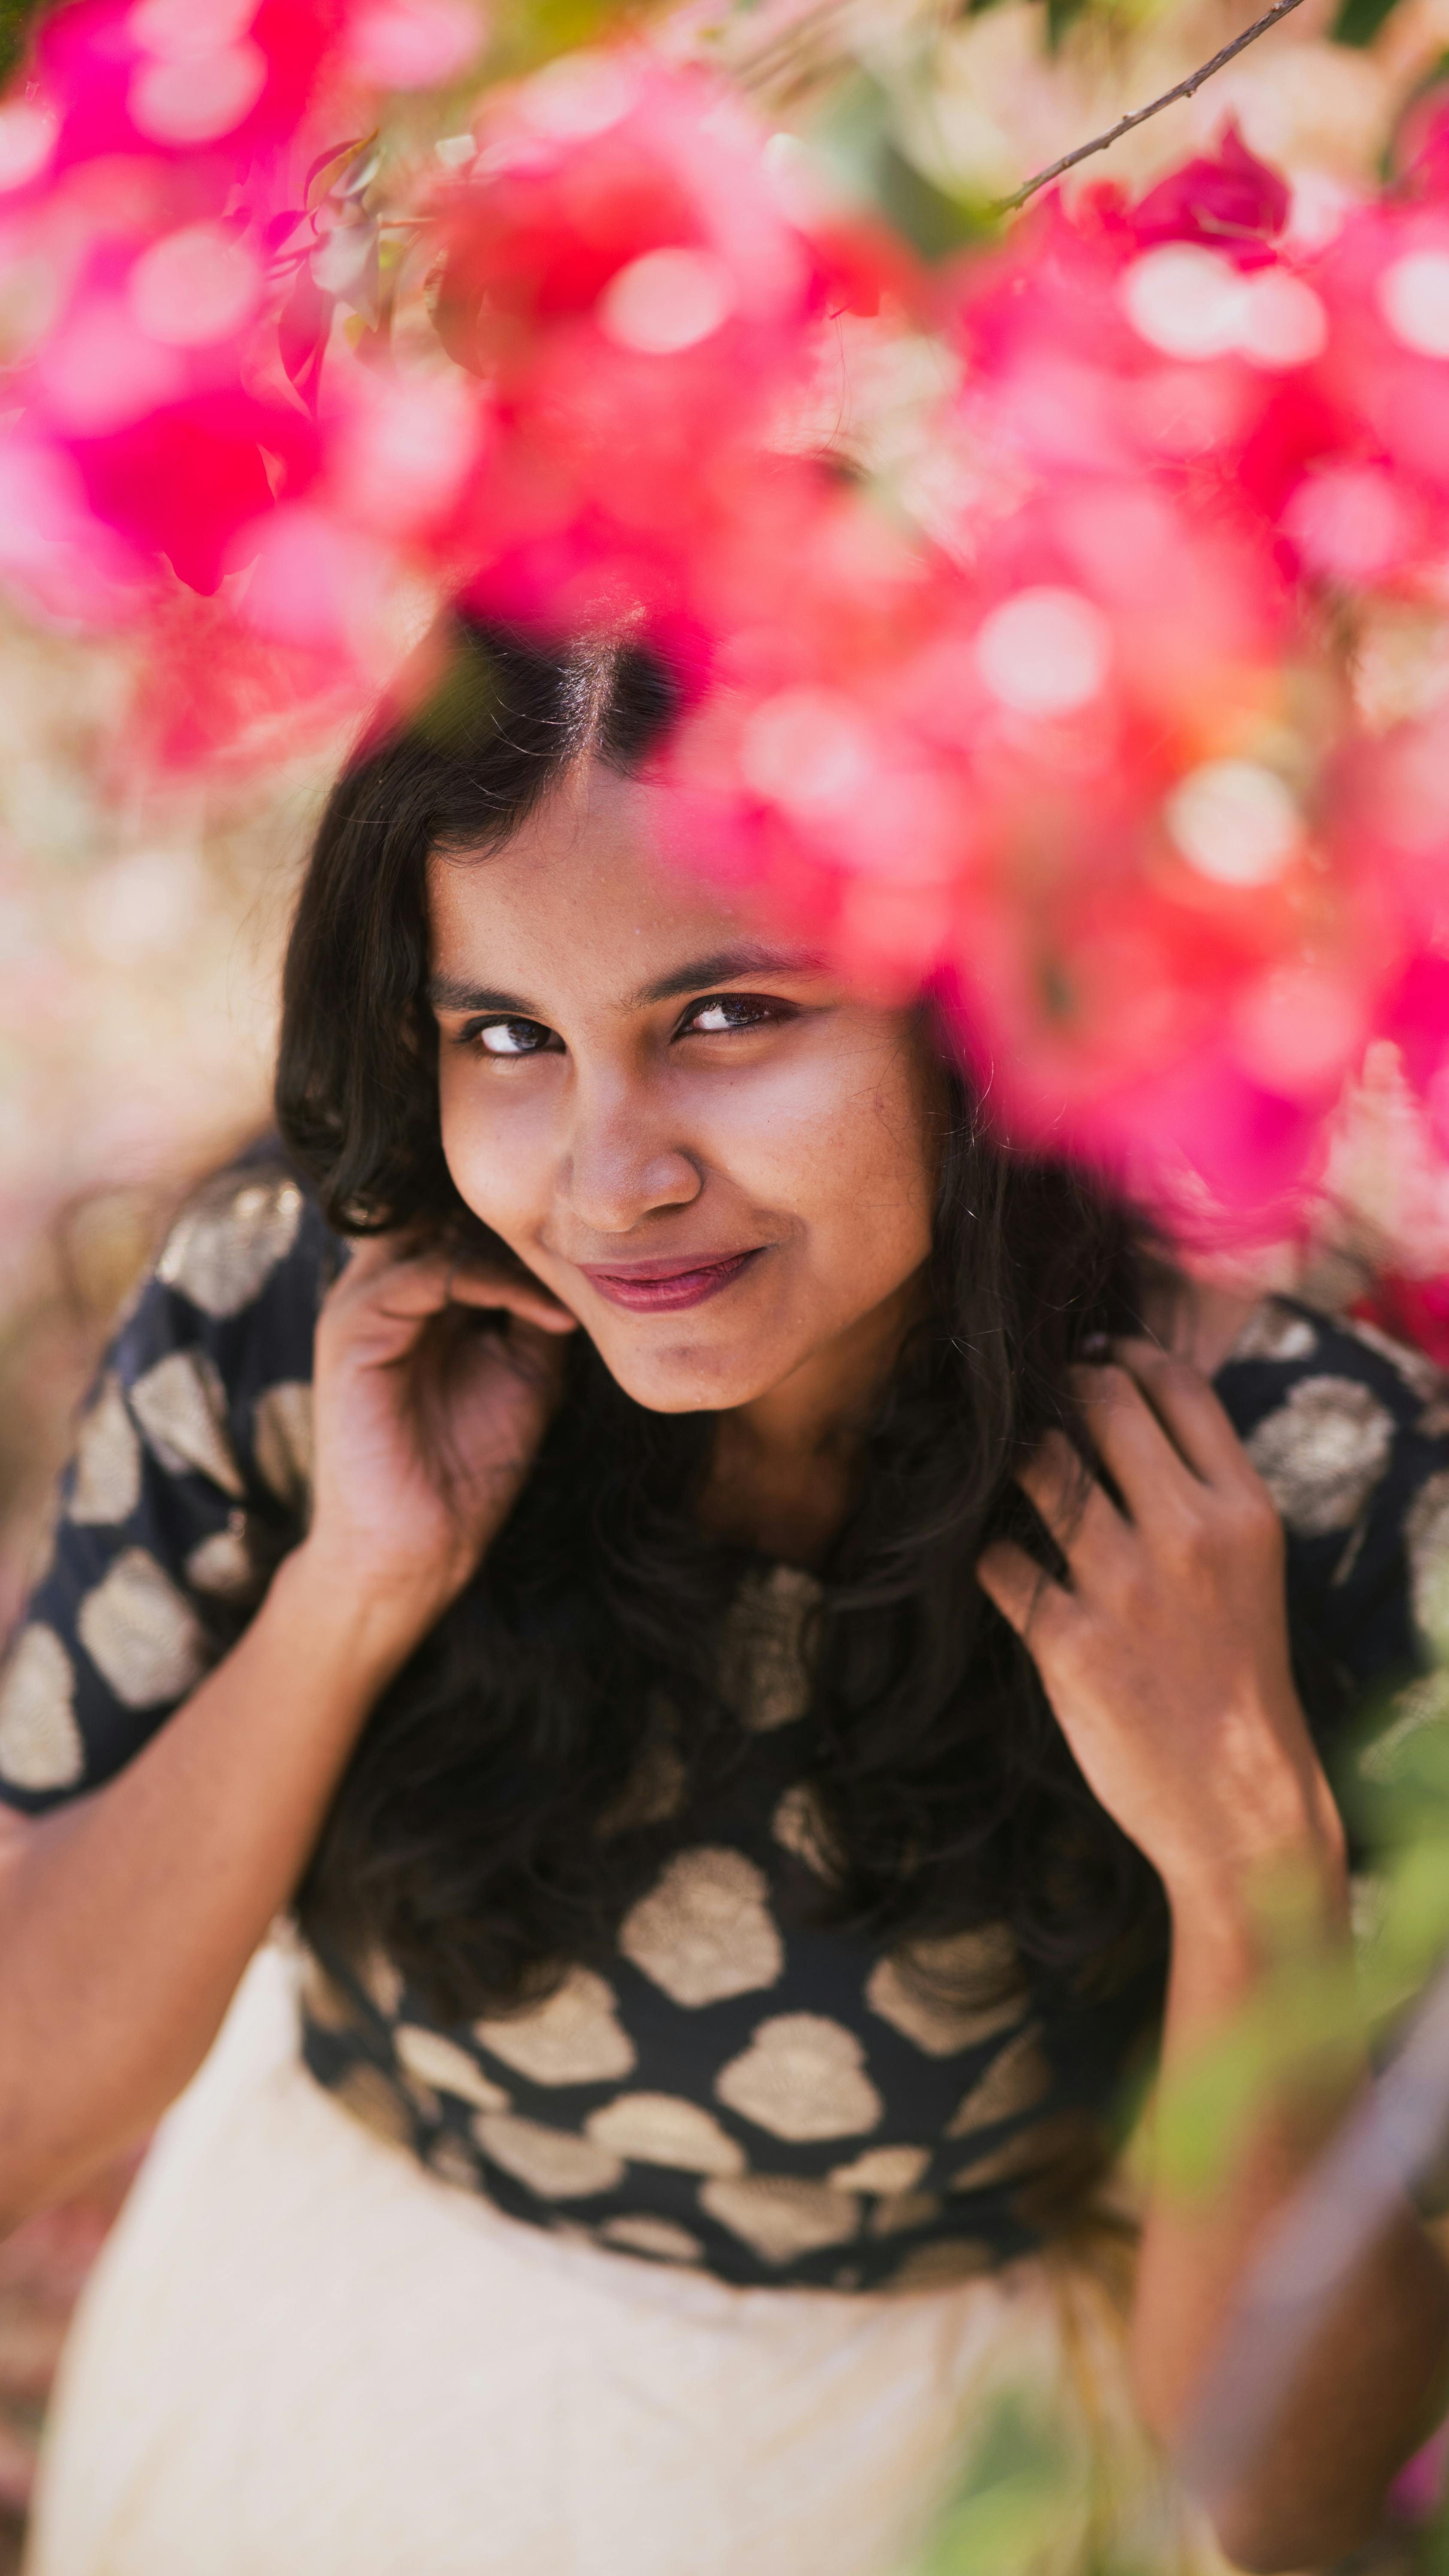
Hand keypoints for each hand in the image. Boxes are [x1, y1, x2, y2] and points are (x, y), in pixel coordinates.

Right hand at [296, 1233, 577, 1649]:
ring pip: (434, 1232)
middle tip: (591, 1234)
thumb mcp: (527, 1369)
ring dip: (509, 1245)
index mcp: (421, 1298)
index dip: (531, 1225)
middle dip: (517, 1219)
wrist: (420, 1544)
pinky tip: (547, 1313)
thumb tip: (578, 1259)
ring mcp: (362, 1307)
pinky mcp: (351, 1331)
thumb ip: (537, 1309)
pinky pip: (422, 1275)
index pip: (467, 1223)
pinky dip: (490, 1281)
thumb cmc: (471, 1466)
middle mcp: (386, 1291)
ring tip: (574, 1266)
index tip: (603, 1244)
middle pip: (445, 1213)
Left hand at [976, 1339, 1344, 1910]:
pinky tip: (999, 1566)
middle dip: (1058, 1387)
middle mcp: (1186, 1534)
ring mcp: (1123, 1586)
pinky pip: (998, 1560)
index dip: (1124, 1353)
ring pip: (1038, 1467)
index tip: (1094, 1353)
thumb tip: (1134, 1407)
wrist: (1238, 1796)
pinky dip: (989, 1555)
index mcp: (1242, 1510)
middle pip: (1100, 1402)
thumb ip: (1202, 1490)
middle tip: (1034, 1397)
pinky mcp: (1067, 1641)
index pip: (1177, 1385)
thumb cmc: (1237, 1673)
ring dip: (1013, 1461)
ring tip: (1006, 1471)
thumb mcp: (1251, 1566)